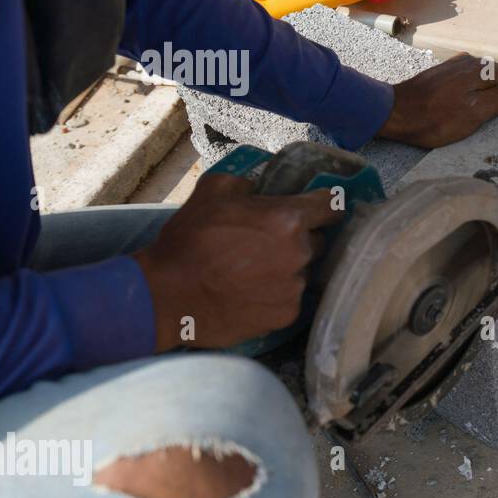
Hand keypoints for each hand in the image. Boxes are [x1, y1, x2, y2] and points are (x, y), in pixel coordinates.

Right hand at [133, 173, 340, 351]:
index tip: (323, 208)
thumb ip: (245, 182)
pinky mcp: (287, 315)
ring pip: (303, 271)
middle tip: (269, 243)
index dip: (325, 205)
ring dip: (287, 269)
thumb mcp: (211, 191)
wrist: (168, 295)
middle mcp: (300, 253)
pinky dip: (276, 295)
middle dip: (300, 239)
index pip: (329, 206)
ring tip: (254, 272)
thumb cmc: (188, 240)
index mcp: (288, 219)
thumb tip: (259, 185)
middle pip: (317, 241)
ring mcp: (295, 286)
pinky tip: (251, 293)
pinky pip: (291, 298)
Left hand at [377, 52, 497, 147]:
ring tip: (485, 114)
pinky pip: (471, 79)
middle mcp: (471, 61)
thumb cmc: (435, 118)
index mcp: (482, 70)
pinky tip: (467, 105)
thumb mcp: (474, 113)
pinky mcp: (444, 72)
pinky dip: (477, 91)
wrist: (394, 112)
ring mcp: (456, 65)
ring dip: (492, 92)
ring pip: (487, 76)